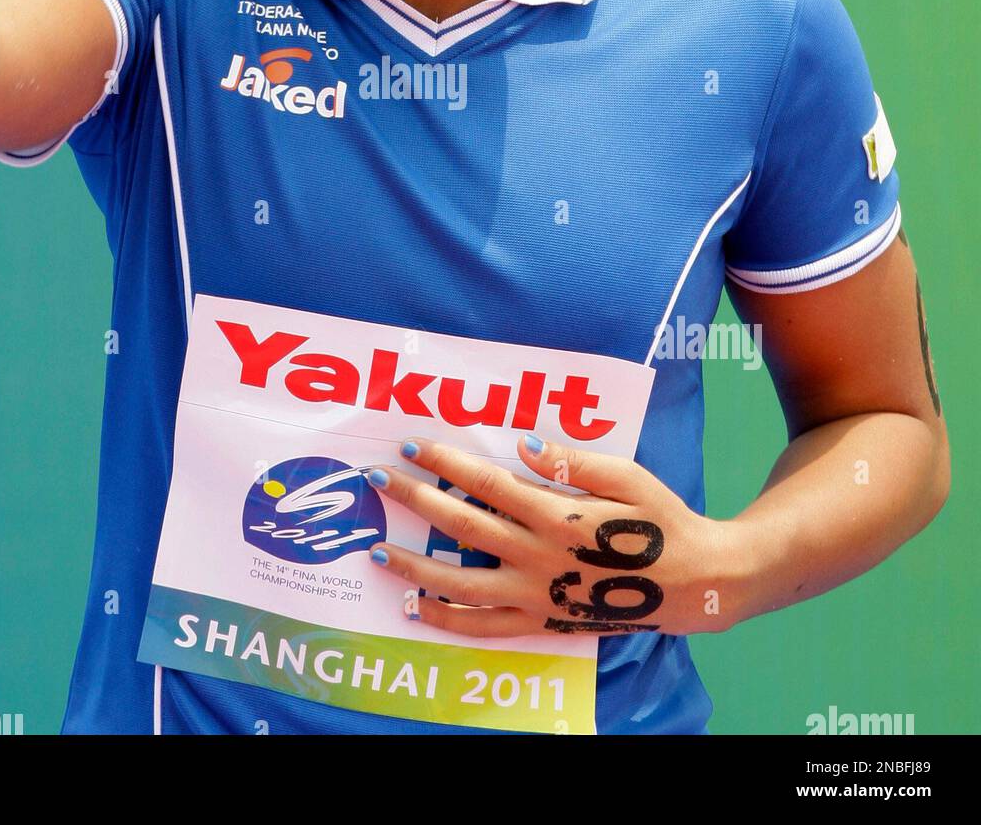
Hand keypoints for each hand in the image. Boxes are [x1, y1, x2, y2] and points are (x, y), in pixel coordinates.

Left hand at [366, 436, 747, 637]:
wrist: (692, 584)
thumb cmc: (660, 520)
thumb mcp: (628, 476)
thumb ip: (572, 461)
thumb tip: (521, 444)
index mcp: (559, 516)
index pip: (487, 484)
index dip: (447, 462)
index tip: (414, 445)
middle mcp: (539, 557)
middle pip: (461, 526)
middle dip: (415, 500)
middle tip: (379, 479)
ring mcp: (537, 595)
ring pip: (460, 583)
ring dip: (414, 566)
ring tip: (377, 550)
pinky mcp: (542, 622)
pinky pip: (485, 625)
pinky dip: (447, 618)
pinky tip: (417, 605)